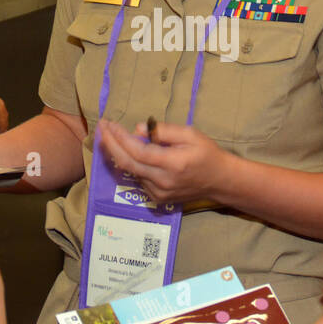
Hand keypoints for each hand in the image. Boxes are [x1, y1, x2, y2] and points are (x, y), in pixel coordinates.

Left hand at [97, 118, 226, 204]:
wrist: (220, 181)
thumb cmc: (206, 153)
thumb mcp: (190, 134)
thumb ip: (163, 131)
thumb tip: (138, 129)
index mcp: (172, 163)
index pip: (137, 151)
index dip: (120, 138)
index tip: (109, 124)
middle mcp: (163, 181)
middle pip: (127, 164)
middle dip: (110, 145)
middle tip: (102, 129)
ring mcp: (159, 193)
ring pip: (131, 172)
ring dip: (119, 154)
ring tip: (113, 137)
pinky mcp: (158, 199)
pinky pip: (138, 179)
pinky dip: (132, 165)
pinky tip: (131, 153)